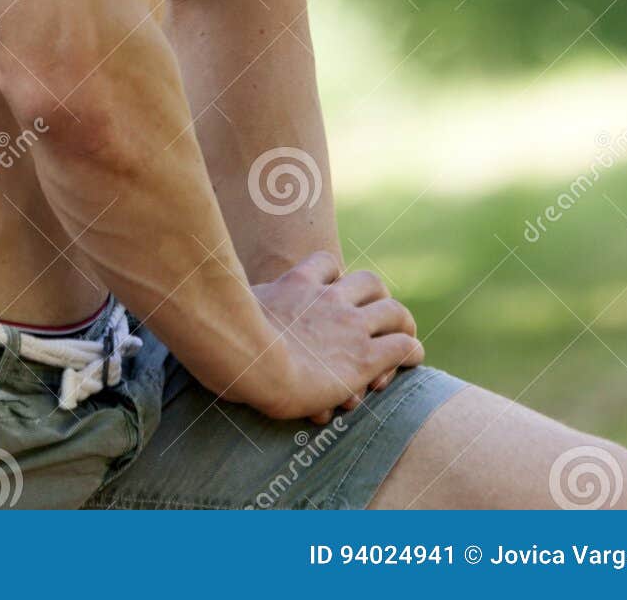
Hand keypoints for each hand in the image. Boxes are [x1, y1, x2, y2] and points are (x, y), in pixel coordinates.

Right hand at [247, 249, 422, 422]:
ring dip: (403, 322)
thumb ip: (234, 297)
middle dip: (378, 296)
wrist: (251, 361)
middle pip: (369, 282)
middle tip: (378, 314)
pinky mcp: (365, 357)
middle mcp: (330, 298)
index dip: (336, 277)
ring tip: (405, 335)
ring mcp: (351, 326)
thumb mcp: (230, 304)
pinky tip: (414, 359)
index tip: (336, 289)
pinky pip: (403, 346)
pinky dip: (412, 350)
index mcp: (297, 285)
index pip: (327, 265)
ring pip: (394, 311)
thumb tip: (212, 286)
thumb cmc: (230, 336)